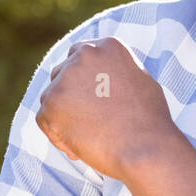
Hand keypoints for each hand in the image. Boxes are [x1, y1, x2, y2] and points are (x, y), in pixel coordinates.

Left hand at [35, 38, 177, 179]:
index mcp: (108, 46)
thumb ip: (115, 73)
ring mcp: (65, 78)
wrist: (145, 148)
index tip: (88, 97)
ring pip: (51, 97)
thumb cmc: (150, 123)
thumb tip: (103, 77)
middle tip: (88, 123)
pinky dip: (58, 136)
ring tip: (89, 138)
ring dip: (63, 117)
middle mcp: (85, 54)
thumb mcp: (139, 82)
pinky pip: (45, 120)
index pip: (81, 54)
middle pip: (62, 73)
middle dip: (69, 97)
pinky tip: (80, 147)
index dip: (82, 78)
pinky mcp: (51, 103)